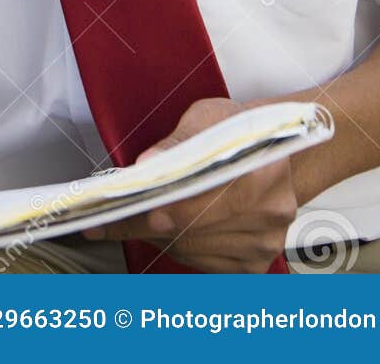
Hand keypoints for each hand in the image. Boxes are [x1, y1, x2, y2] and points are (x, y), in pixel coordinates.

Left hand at [81, 98, 297, 272]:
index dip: (161, 209)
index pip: (203, 200)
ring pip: (191, 249)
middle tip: (108, 218)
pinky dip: (175, 246)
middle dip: (144, 223)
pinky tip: (163, 228)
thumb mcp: (208, 116)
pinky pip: (200, 263)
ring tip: (132, 216)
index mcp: (264, 170)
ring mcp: (265, 242)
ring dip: (156, 236)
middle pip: (193, 229)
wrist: (267, 148)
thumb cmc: (235, 130)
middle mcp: (271, 213)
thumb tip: (148, 165)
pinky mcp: (254, 264)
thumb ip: (178, 140)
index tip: (124, 211)